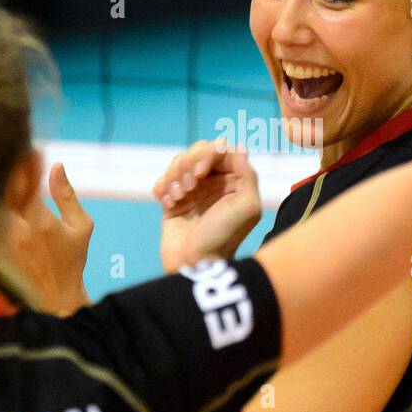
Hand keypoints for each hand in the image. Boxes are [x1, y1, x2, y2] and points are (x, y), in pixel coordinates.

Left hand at [6, 162, 93, 315]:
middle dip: (11, 171)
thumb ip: (68, 195)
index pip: (28, 182)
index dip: (27, 162)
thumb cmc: (71, 262)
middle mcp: (17, 229)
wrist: (54, 301)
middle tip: (11, 152)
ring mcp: (1, 240)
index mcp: (41, 220)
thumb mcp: (81, 227)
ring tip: (1, 167)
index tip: (30, 148)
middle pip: (6, 189)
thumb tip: (56, 165)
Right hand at [153, 139, 261, 272]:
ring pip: (178, 162)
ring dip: (175, 176)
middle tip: (188, 188)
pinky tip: (168, 204)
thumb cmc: (224, 237)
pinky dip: (162, 188)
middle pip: (197, 150)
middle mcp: (215, 183)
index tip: (201, 173)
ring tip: (178, 197)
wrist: (194, 264)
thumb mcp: (247, 206)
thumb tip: (240, 148)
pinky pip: (163, 180)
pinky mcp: (173, 201)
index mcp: (235, 181)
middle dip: (188, 164)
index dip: (208, 154)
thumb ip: (248, 175)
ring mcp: (193, 191)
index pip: (221, 149)